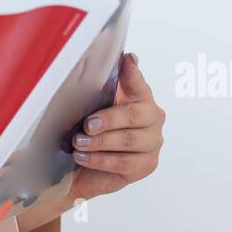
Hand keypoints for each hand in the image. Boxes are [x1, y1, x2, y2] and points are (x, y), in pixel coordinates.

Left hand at [69, 52, 164, 199]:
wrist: (86, 172)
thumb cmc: (92, 137)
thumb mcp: (91, 110)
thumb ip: (99, 90)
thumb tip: (109, 65)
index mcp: (140, 99)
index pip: (138, 84)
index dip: (132, 73)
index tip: (126, 60)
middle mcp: (152, 118)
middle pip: (135, 115)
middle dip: (109, 119)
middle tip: (88, 125)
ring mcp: (152, 142)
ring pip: (129, 140)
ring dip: (101, 142)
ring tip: (79, 143)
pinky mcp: (146, 165)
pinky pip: (124, 162)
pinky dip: (100, 160)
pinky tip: (83, 157)